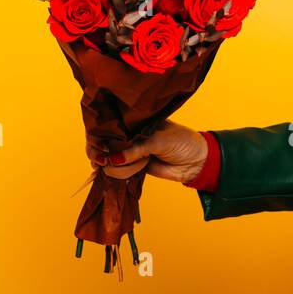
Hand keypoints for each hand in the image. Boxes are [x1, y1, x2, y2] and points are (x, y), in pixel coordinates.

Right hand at [86, 120, 208, 184]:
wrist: (197, 162)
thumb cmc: (182, 142)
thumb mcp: (159, 140)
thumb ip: (137, 148)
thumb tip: (113, 159)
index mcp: (138, 121)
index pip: (115, 122)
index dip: (102, 129)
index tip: (95, 138)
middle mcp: (133, 134)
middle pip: (108, 138)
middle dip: (97, 145)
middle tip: (97, 155)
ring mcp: (133, 150)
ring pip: (110, 154)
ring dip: (100, 159)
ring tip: (98, 164)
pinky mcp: (135, 166)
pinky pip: (119, 169)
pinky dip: (109, 171)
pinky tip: (100, 172)